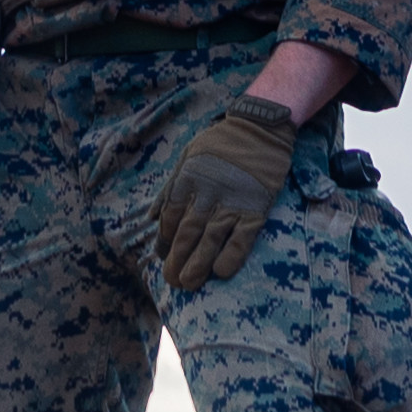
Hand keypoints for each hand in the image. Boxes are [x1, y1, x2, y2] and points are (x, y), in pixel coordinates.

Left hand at [155, 95, 294, 290]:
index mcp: (189, 176)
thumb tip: (149, 217)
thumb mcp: (189, 154)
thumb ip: (170, 186)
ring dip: (197, 265)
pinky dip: (230, 257)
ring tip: (188, 284)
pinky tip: (220, 272)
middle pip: (187, 232)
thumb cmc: (221, 143)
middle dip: (176, 259)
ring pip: (210, 239)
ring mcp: (232, 200)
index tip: (162, 255)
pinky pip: (241, 239)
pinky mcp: (256, 209)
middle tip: (172, 280)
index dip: (164, 239)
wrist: (261, 128)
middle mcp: (208, 190)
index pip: (170, 216)